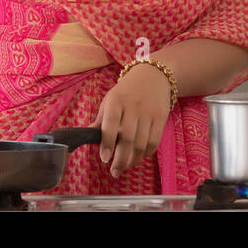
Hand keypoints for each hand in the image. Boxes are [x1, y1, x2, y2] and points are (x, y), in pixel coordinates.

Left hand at [94, 64, 171, 178]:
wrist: (153, 76)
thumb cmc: (126, 91)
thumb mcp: (109, 100)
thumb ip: (100, 120)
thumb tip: (86, 136)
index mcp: (116, 101)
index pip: (111, 124)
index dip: (107, 143)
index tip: (104, 159)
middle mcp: (133, 106)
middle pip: (127, 138)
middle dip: (120, 159)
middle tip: (114, 171)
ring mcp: (148, 112)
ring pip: (141, 143)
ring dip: (132, 160)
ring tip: (125, 166)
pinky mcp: (160, 118)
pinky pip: (154, 141)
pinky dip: (146, 153)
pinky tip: (139, 156)